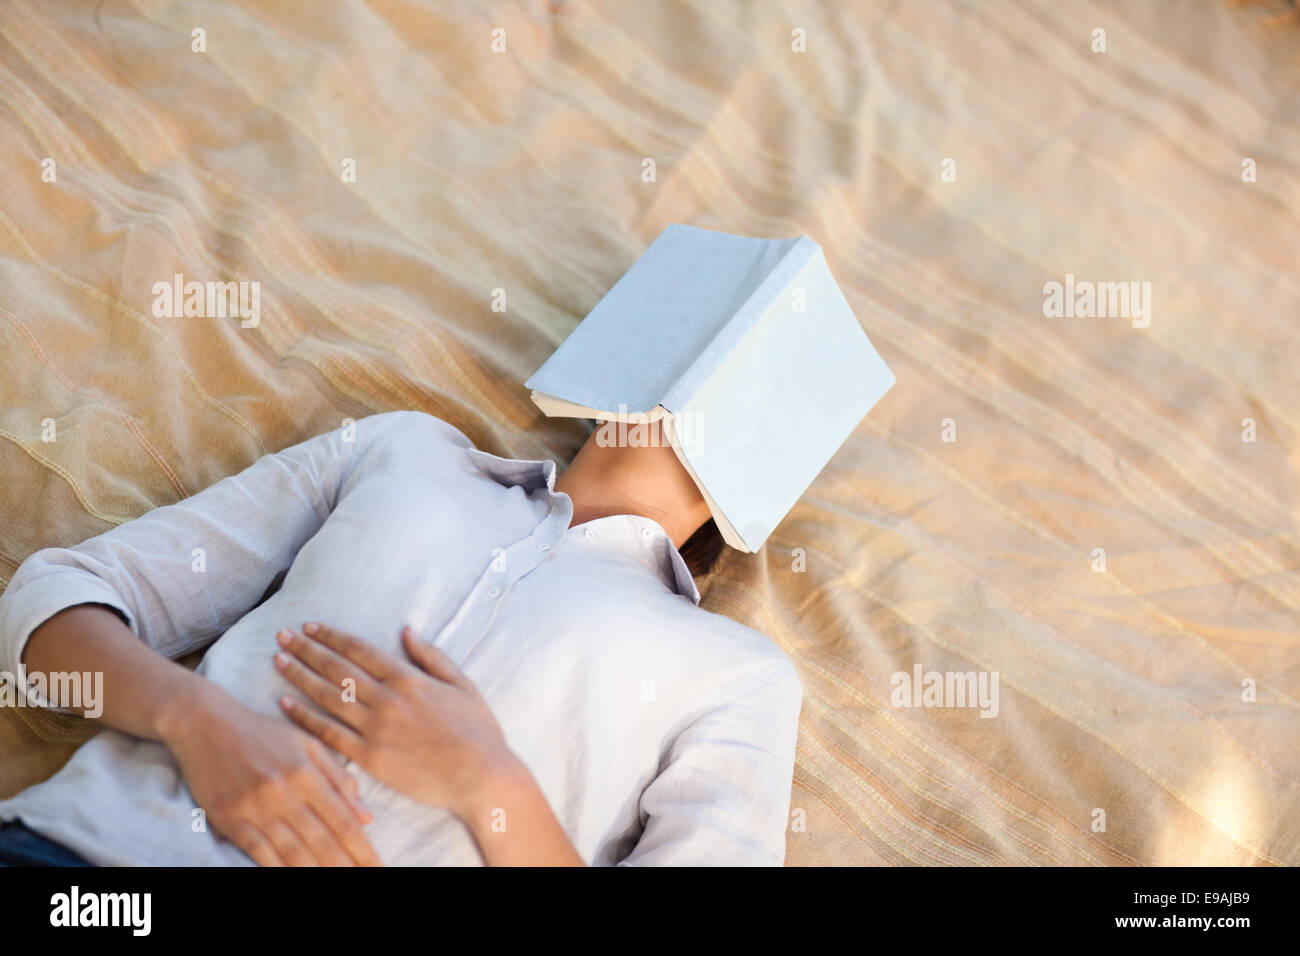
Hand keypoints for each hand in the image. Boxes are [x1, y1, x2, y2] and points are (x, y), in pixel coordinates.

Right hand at [163, 687, 381, 866]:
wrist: (204, 724)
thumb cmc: (263, 731)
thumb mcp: (307, 743)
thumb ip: (339, 777)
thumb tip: (368, 816)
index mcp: (307, 774)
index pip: (343, 821)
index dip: (363, 849)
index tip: (380, 867)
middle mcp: (283, 794)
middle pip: (321, 842)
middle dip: (346, 867)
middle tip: (368, 880)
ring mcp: (255, 810)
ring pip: (292, 852)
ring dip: (317, 873)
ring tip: (338, 886)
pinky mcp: (229, 820)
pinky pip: (259, 853)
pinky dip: (278, 870)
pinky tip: (296, 878)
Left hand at [273, 623, 517, 819]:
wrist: (481, 776)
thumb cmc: (478, 730)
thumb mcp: (462, 684)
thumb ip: (432, 656)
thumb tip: (406, 630)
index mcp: (409, 679)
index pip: (360, 650)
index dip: (331, 636)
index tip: (310, 626)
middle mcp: (387, 700)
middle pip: (336, 668)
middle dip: (306, 649)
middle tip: (282, 636)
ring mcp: (375, 730)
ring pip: (327, 697)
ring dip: (299, 677)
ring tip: (278, 661)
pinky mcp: (369, 758)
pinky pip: (329, 734)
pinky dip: (305, 718)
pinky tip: (286, 704)